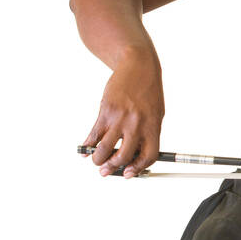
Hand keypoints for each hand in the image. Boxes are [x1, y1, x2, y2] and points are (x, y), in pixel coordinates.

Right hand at [82, 49, 164, 177]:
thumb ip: (146, 134)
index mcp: (153, 127)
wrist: (138, 66)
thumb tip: (132, 157)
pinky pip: (95, 132)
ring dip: (98, 159)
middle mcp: (137, 124)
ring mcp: (120, 118)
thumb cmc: (148, 92)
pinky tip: (85, 147)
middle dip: (112, 167)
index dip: (138, 168)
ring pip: (105, 147)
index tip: (128, 173)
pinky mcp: (106, 110)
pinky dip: (88, 143)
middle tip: (105, 171)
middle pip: (123, 156)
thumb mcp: (155, 114)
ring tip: (96, 161)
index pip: (148, 156)